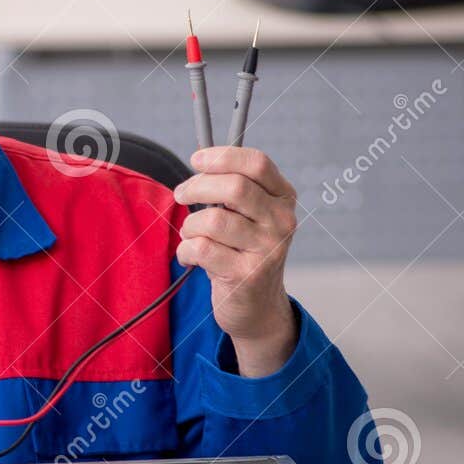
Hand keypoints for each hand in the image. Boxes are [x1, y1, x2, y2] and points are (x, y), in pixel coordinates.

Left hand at [172, 146, 298, 377]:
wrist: (258, 306)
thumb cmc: (243, 252)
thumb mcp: (249, 216)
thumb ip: (232, 190)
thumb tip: (200, 163)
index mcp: (283, 198)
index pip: (257, 164)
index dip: (222, 157)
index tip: (196, 160)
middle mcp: (282, 221)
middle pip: (234, 187)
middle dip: (197, 187)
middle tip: (181, 194)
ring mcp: (268, 249)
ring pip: (213, 221)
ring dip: (189, 226)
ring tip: (190, 234)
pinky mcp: (247, 275)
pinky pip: (202, 249)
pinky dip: (186, 250)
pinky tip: (190, 257)